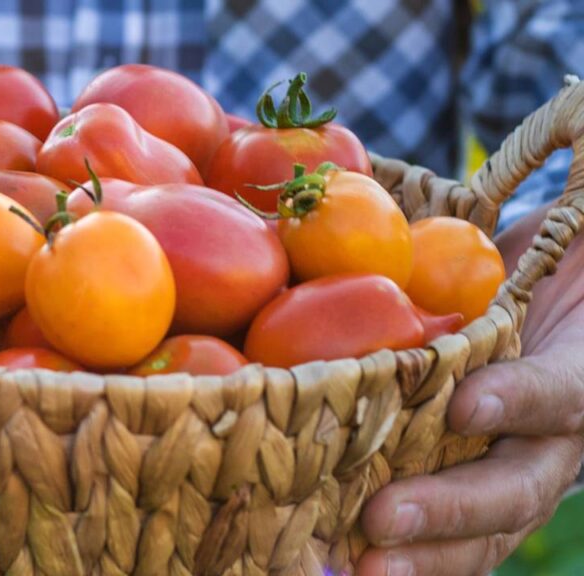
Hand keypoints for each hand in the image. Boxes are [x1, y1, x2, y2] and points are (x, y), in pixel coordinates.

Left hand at [357, 201, 583, 575]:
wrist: (551, 297)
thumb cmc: (546, 265)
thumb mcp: (547, 253)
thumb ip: (531, 239)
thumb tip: (494, 146)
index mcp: (578, 375)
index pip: (566, 393)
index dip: (523, 402)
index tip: (470, 402)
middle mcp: (548, 434)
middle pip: (515, 486)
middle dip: (452, 507)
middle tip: (384, 517)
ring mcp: (512, 465)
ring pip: (481, 527)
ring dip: (420, 555)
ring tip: (357, 568)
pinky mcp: (467, 478)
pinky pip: (446, 531)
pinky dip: (405, 554)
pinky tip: (337, 563)